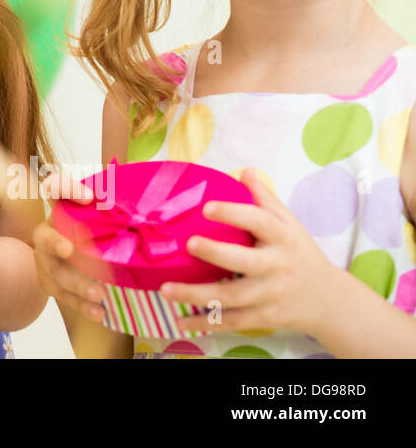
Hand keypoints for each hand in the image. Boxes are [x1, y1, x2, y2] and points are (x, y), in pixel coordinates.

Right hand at [33, 172, 108, 323]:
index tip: (88, 197)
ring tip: (98, 293)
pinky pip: (65, 297)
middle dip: (55, 243)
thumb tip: (110, 199)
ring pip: (55, 273)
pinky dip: (82, 306)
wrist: (73, 256)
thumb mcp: (99, 213)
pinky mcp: (51, 284)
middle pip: (45, 237)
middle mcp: (46, 234)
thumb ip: (107, 204)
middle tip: (69, 249)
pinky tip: (100, 313)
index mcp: (59, 209)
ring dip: (75, 283)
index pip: (55, 187)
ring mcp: (45, 261)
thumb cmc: (92, 230)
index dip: (66, 188)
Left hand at [161, 168, 337, 336]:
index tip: (207, 207)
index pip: (260, 222)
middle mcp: (277, 267)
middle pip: (245, 262)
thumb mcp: (290, 224)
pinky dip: (205, 323)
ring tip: (165, 289)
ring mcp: (270, 295)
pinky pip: (231, 322)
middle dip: (216, 254)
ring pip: (232, 297)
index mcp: (283, 238)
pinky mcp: (264, 317)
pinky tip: (180, 321)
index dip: (234, 214)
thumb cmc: (299, 253)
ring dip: (197, 295)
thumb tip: (244, 171)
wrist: (329, 300)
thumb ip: (266, 199)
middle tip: (188, 244)